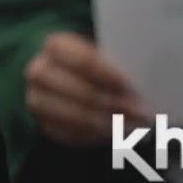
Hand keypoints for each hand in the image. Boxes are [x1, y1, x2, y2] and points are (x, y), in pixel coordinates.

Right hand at [24, 31, 143, 145]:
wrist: (64, 76)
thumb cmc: (93, 62)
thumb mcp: (100, 53)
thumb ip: (117, 64)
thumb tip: (145, 81)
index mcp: (54, 46)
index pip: (82, 61)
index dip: (108, 75)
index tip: (132, 87)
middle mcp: (39, 73)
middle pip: (80, 92)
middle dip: (114, 104)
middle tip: (143, 113)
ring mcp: (37, 101)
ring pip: (76, 117)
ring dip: (109, 124)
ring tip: (135, 127)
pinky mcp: (44, 125)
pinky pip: (73, 135)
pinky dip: (98, 137)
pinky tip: (118, 134)